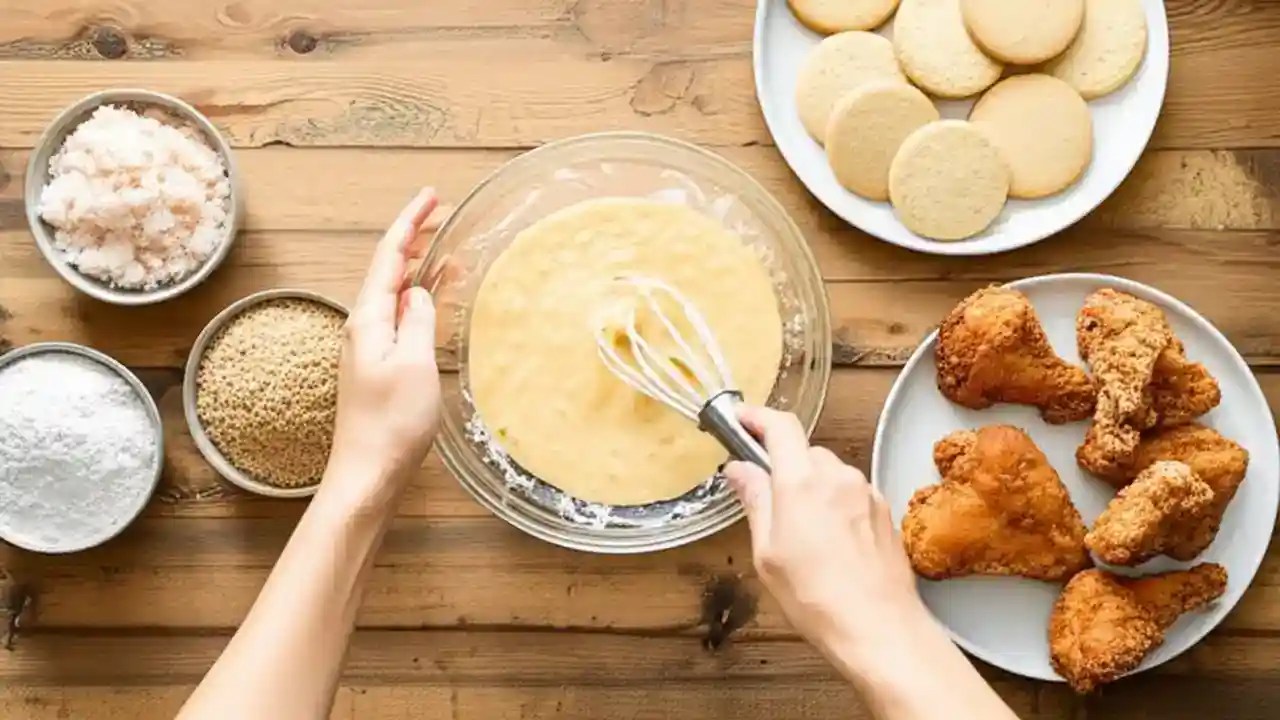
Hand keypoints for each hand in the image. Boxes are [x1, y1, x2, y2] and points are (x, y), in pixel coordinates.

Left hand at [329, 187, 446, 497]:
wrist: (366, 475)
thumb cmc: (392, 423)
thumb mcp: (414, 363)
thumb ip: (418, 319)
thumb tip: (420, 290)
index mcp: (368, 318)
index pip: (390, 255)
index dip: (411, 222)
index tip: (431, 194)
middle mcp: (362, 327)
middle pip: (387, 269)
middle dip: (413, 238)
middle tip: (440, 213)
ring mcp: (367, 348)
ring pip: (393, 293)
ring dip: (417, 269)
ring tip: (444, 251)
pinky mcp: (376, 368)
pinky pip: (397, 318)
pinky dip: (417, 299)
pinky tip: (430, 302)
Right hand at [724, 407, 925, 657]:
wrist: (879, 628)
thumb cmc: (818, 598)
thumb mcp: (767, 553)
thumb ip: (755, 501)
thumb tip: (740, 471)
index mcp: (801, 482)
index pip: (780, 426)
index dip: (757, 417)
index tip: (742, 419)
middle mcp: (838, 477)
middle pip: (805, 452)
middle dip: (783, 467)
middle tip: (767, 499)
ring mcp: (866, 492)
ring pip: (830, 473)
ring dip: (812, 489)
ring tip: (802, 535)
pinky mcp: (884, 510)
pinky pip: (852, 494)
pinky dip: (836, 505)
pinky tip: (831, 544)